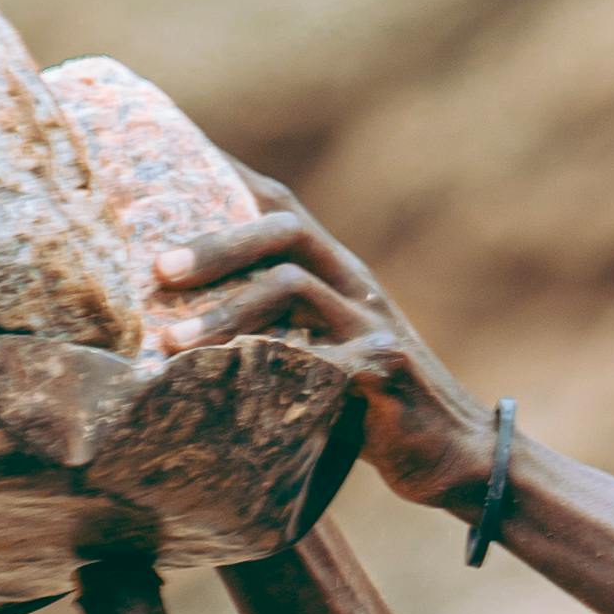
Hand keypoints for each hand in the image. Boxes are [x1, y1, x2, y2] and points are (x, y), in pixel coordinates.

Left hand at [154, 190, 492, 513]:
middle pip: (285, 230)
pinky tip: (223, 385)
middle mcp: (355, 283)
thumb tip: (173, 325)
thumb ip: (270, 328)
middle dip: (216, 244)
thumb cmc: (367, 406)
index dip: (227, 177)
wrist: (455, 451)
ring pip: (292, 287)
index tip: (168, 163)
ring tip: (170, 342)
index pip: (279, 207)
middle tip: (158, 269)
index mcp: (336, 271)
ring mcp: (372, 322)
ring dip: (226, 310)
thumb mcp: (317, 352)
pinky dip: (266, 364)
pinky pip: (318, 356)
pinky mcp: (383, 369)